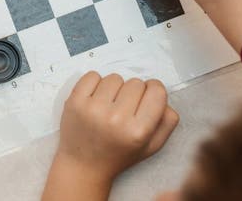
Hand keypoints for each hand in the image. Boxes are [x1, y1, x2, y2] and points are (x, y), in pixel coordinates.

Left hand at [55, 72, 178, 181]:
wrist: (84, 165)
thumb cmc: (118, 154)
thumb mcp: (151, 146)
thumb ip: (166, 122)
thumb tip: (163, 96)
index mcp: (138, 131)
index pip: (157, 91)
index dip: (154, 91)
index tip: (147, 97)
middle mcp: (116, 119)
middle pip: (136, 82)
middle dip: (134, 92)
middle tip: (125, 108)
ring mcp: (93, 109)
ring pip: (115, 77)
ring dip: (114, 88)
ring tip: (109, 106)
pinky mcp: (75, 101)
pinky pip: (92, 75)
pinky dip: (95, 84)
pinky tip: (95, 100)